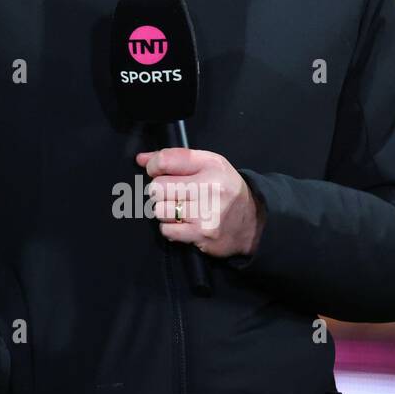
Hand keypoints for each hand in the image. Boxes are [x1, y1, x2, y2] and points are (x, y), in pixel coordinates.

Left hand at [137, 147, 263, 258]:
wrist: (253, 221)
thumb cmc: (225, 189)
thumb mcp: (208, 164)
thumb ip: (173, 158)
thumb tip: (141, 159)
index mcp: (211, 166)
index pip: (165, 161)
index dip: (154, 166)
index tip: (157, 171)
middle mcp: (209, 188)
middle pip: (157, 188)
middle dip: (159, 191)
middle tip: (172, 193)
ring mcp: (205, 214)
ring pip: (159, 210)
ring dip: (165, 211)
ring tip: (180, 208)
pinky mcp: (201, 235)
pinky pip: (166, 230)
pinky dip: (170, 228)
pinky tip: (184, 223)